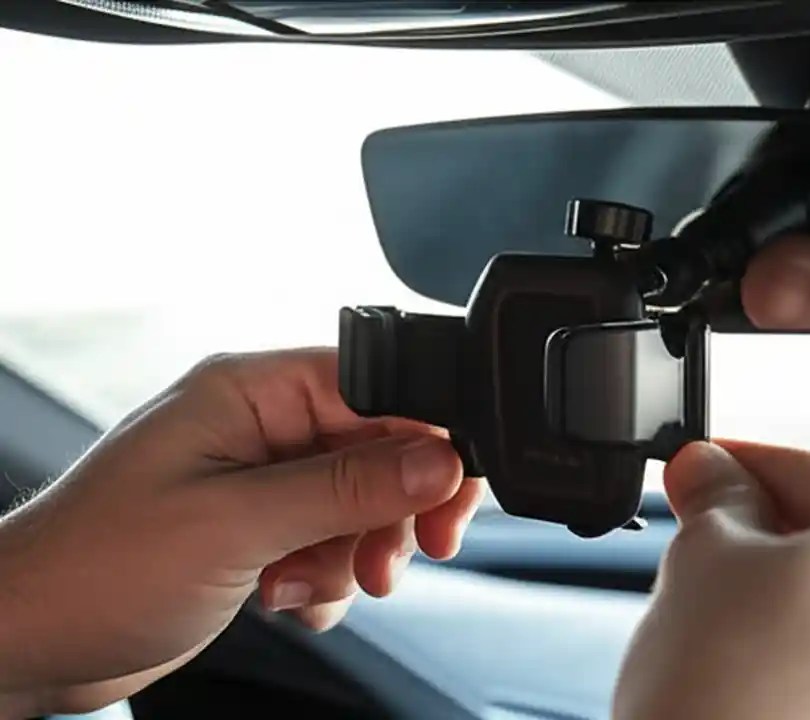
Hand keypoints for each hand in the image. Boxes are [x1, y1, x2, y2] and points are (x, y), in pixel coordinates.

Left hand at [0, 349, 483, 715]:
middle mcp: (261, 429)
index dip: (426, 438)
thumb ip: (345, 489)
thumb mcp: (233, 524)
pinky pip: (332, 546)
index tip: (446, 496)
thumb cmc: (92, 567)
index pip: (378, 389)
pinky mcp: (257, 532)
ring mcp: (260, 482)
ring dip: (354, 556)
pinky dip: (325, 580)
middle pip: (382, 452)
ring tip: (308, 586)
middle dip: (393, 513)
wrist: (26, 640)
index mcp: (252, 392)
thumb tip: (438, 461)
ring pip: (364, 507)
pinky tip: (285, 598)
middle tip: (391, 559)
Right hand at [614, 441, 809, 719]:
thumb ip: (718, 495)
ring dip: (797, 594)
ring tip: (721, 603)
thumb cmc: (724, 692)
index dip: (748, 465)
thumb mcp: (706, 558)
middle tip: (703, 529)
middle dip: (774, 532)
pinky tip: (755, 661)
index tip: (704, 468)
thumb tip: (709, 469)